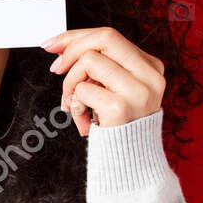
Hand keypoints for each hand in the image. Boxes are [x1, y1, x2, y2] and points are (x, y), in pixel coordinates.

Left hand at [42, 27, 165, 136]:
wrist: (129, 166)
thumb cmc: (117, 127)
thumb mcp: (114, 90)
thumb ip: (98, 66)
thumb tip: (58, 45)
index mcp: (151, 67)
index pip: (110, 36)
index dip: (76, 37)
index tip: (51, 45)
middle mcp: (150, 76)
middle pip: (104, 38)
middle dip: (72, 49)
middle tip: (55, 69)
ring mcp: (137, 90)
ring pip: (89, 61)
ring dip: (71, 83)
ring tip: (75, 106)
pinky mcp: (120, 107)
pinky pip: (83, 89)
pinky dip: (75, 104)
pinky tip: (84, 121)